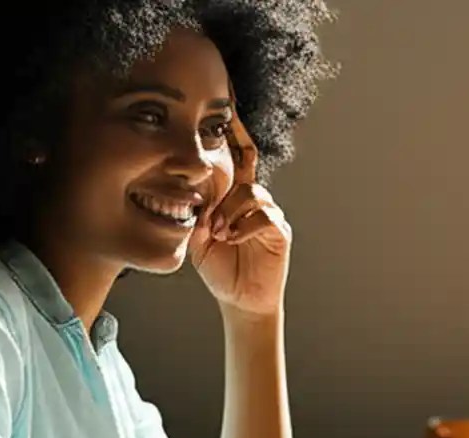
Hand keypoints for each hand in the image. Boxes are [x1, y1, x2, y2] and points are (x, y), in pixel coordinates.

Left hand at [189, 102, 292, 316]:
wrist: (240, 300)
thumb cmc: (220, 268)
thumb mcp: (198, 238)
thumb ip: (195, 213)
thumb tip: (189, 195)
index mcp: (233, 196)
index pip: (235, 157)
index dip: (232, 132)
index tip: (224, 107)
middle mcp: (254, 199)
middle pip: (247, 164)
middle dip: (231, 161)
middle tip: (216, 161)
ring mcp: (269, 213)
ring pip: (251, 192)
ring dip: (229, 210)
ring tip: (217, 231)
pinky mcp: (279, 231)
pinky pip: (264, 216)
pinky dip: (244, 226)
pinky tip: (231, 239)